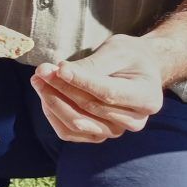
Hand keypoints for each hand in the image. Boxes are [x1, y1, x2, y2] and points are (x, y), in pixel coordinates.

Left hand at [34, 34, 168, 142]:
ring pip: (76, 123)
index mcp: (147, 97)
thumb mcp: (117, 51)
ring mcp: (115, 131)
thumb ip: (93, 64)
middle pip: (90, 108)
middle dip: (61, 87)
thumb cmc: (129, 57)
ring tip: (39, 79)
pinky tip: (46, 93)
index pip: (108, 93)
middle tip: (42, 70)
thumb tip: (60, 71)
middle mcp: (134, 120)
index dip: (81, 81)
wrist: (138, 71)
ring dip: (53, 101)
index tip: (58, 68)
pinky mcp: (97, 135)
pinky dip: (53, 113)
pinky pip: (68, 132)